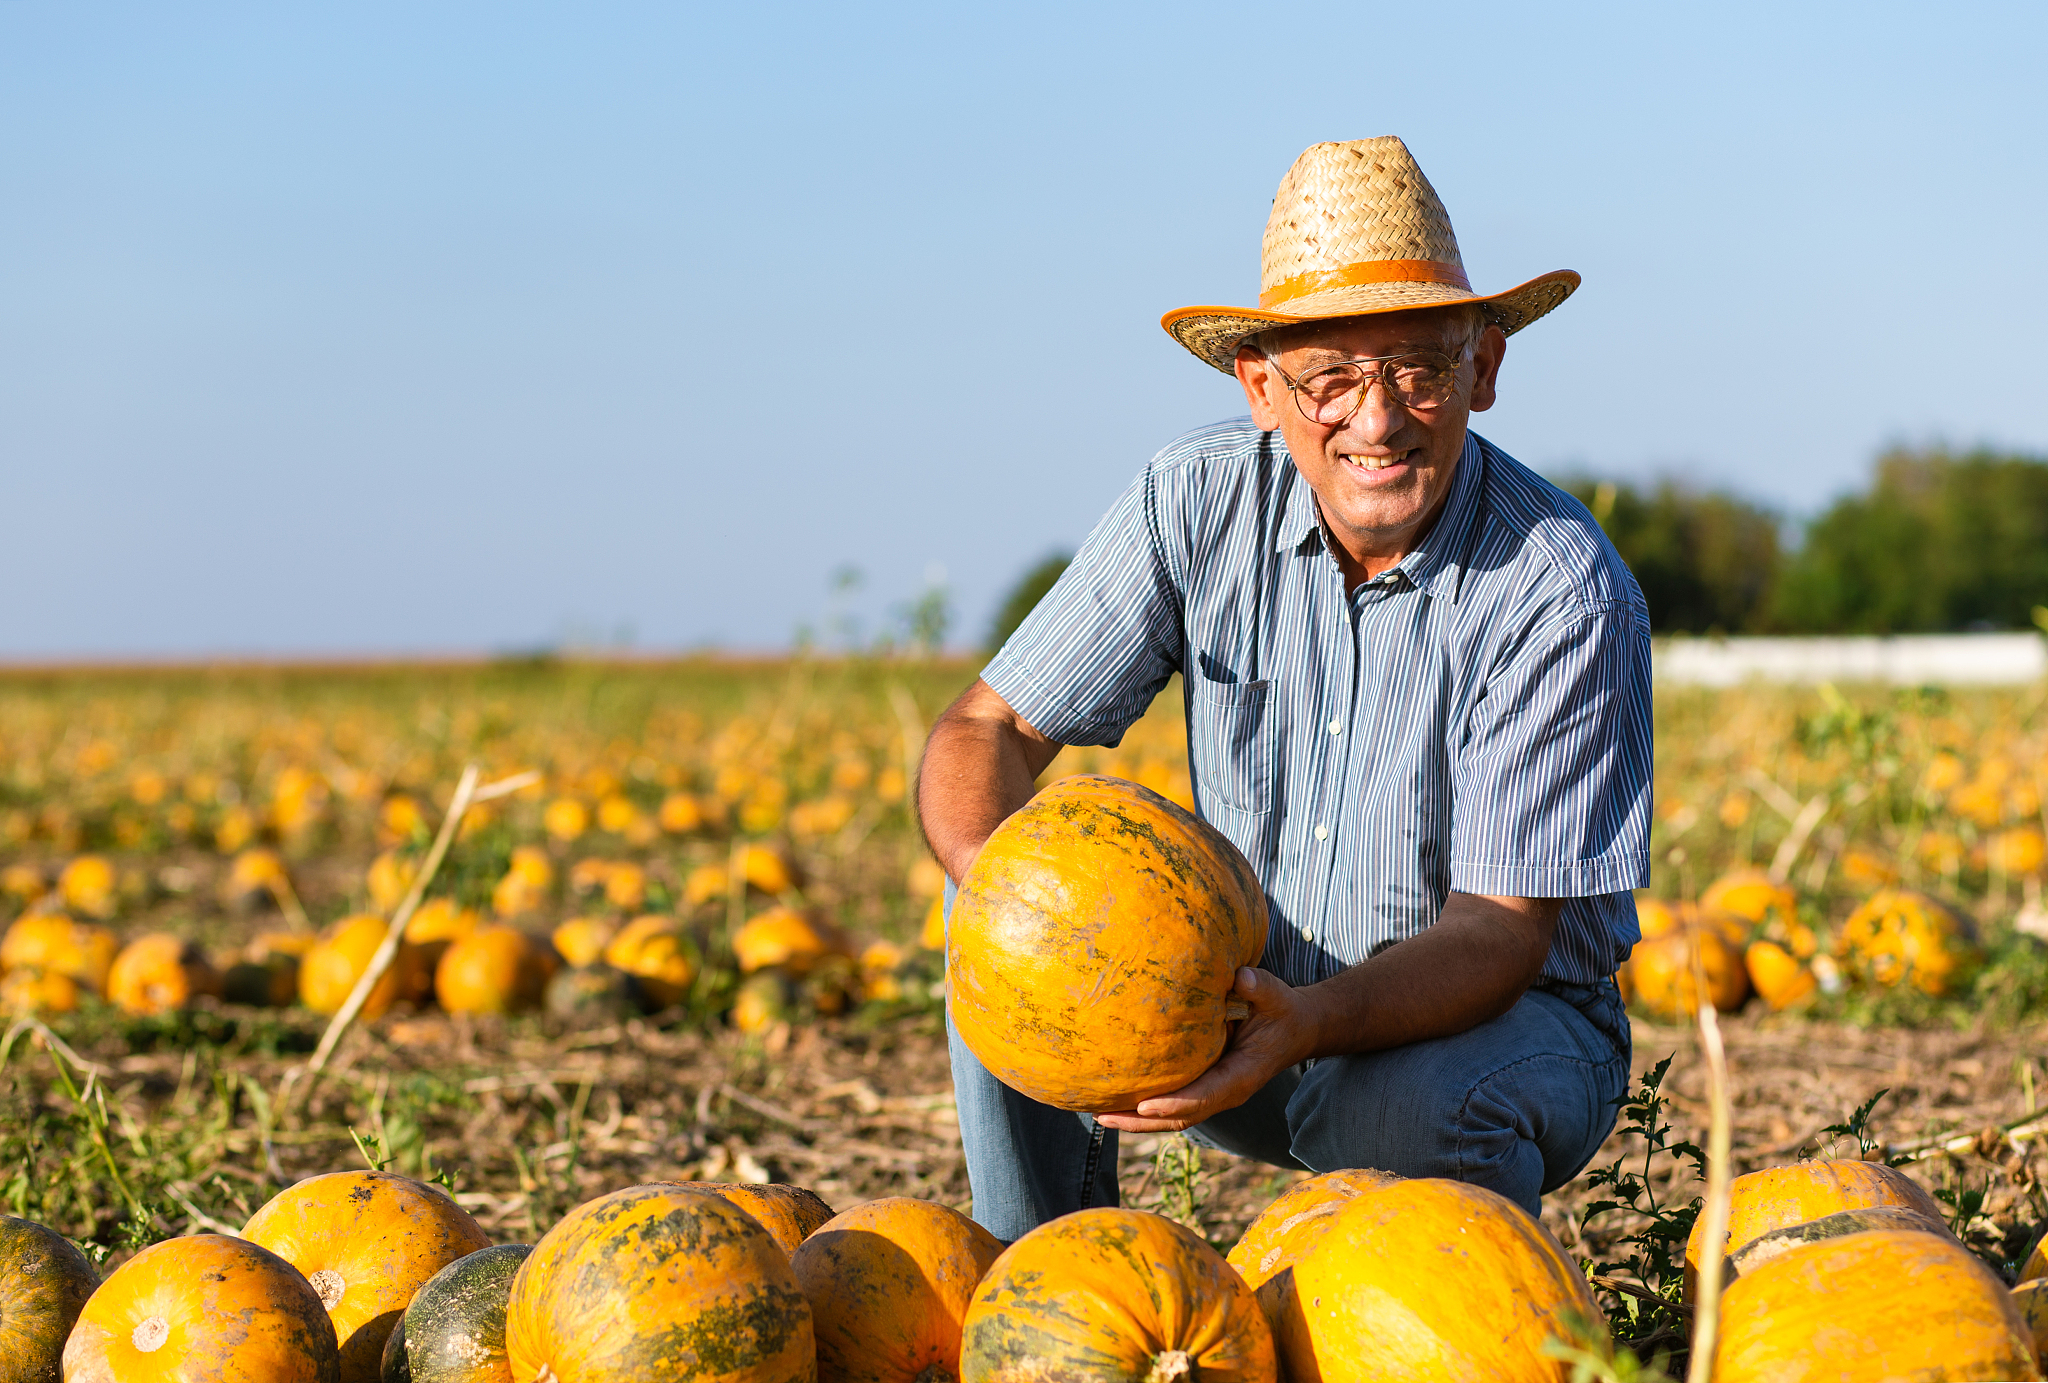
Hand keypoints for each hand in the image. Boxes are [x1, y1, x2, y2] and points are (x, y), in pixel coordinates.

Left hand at [1095, 967, 1320, 1133]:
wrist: (1295, 1029)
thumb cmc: (1282, 1010)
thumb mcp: (1276, 996)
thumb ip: (1260, 987)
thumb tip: (1241, 977)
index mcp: (1242, 1075)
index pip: (1205, 1096)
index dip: (1175, 1103)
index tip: (1145, 1106)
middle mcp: (1226, 1092)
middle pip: (1180, 1118)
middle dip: (1141, 1121)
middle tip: (1102, 1115)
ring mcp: (1215, 1093)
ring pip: (1173, 1117)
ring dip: (1136, 1119)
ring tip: (1098, 1113)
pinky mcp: (1205, 1086)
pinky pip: (1173, 1103)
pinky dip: (1144, 1106)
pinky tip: (1116, 1096)